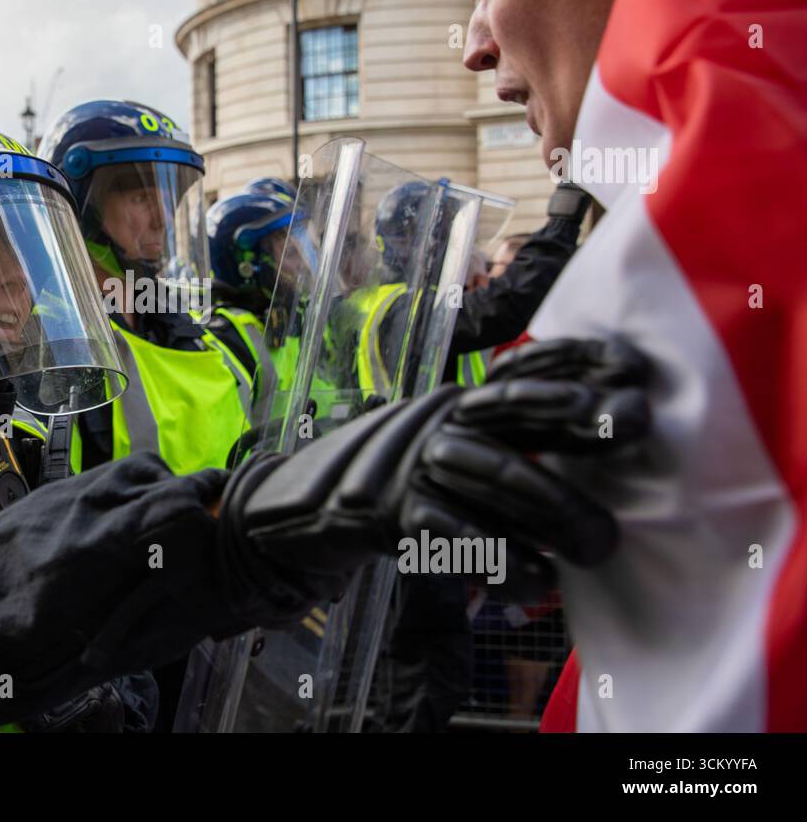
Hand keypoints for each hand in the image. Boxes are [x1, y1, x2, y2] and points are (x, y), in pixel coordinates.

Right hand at [218, 337, 649, 603]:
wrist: (306, 508)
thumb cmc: (402, 484)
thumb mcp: (454, 446)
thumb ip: (513, 441)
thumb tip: (602, 427)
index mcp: (460, 403)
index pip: (523, 370)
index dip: (579, 362)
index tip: (636, 370)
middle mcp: (440, 421)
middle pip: (513, 409)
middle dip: (578, 415)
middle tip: (638, 426)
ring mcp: (415, 463)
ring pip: (495, 473)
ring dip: (554, 509)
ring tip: (596, 546)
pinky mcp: (394, 511)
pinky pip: (456, 532)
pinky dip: (500, 560)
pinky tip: (535, 582)